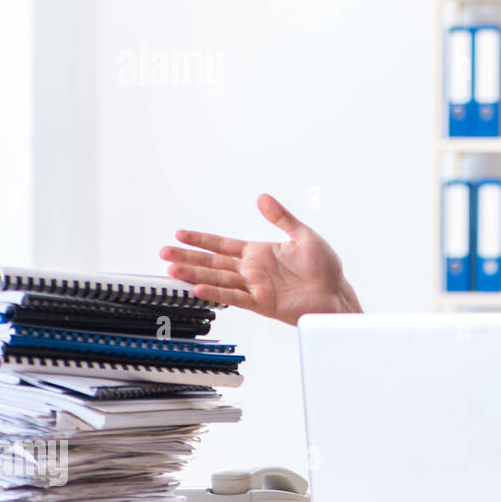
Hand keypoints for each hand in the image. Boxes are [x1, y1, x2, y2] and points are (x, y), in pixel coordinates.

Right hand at [160, 193, 361, 325]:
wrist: (336, 295)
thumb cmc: (325, 269)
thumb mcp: (302, 236)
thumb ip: (281, 218)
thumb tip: (263, 198)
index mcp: (260, 253)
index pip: (223, 244)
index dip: (202, 240)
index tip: (180, 235)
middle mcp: (253, 270)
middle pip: (213, 262)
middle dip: (188, 258)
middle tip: (164, 253)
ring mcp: (256, 287)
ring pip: (218, 279)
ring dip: (195, 275)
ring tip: (172, 271)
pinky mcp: (263, 303)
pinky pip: (236, 297)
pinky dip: (217, 293)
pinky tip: (199, 289)